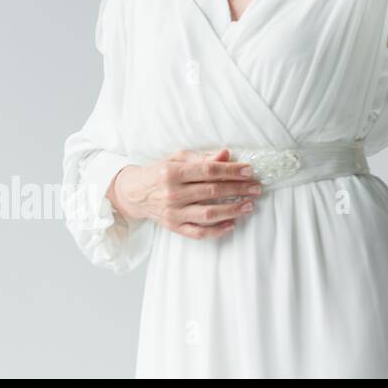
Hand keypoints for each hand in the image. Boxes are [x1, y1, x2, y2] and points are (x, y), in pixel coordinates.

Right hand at [107, 148, 262, 239]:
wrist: (132, 194)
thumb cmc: (158, 173)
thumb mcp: (176, 159)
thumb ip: (202, 158)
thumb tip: (226, 154)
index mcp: (173, 172)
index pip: (209, 171)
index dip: (232, 171)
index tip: (249, 171)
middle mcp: (172, 193)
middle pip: (212, 191)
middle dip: (238, 189)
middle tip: (256, 188)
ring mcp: (173, 213)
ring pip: (208, 213)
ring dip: (232, 210)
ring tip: (249, 205)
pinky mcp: (173, 227)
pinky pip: (198, 232)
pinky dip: (217, 230)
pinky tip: (232, 224)